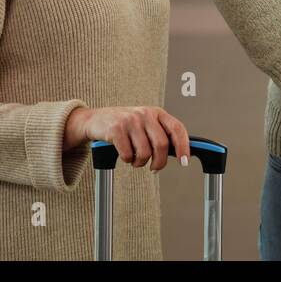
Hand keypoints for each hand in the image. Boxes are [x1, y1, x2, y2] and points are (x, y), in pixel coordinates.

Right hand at [64, 106, 190, 171]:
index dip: (184, 146)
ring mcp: (130, 121)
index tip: (184, 161)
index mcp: (157, 113)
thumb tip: (179, 153)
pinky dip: (127, 160)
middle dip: (159, 162)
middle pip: (161, 145)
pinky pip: (128, 155)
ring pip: (145, 153)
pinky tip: (125, 155)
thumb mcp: (146, 123)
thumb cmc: (126, 124)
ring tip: (136, 159)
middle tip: (154, 168)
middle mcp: (145, 114)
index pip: (177, 129)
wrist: (96, 119)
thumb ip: (161, 133)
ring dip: (140, 163)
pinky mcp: (116, 129)